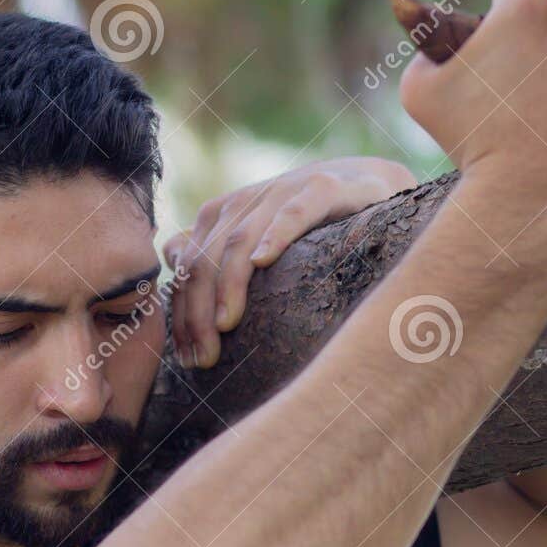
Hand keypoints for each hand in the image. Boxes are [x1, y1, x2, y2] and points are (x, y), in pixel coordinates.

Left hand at [163, 156, 415, 367]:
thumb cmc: (314, 224)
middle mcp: (247, 200)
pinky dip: (276, 234)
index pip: (188, 266)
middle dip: (199, 311)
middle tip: (203, 357)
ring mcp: (284, 190)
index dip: (182, 313)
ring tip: (225, 325)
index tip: (187, 360)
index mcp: (225, 214)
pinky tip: (263, 262)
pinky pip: (294, 211)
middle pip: (207, 257)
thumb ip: (215, 247)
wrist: (375, 186)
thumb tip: (171, 258)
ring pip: (240, 238)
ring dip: (228, 284)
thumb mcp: (260, 239)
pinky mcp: (323, 187)